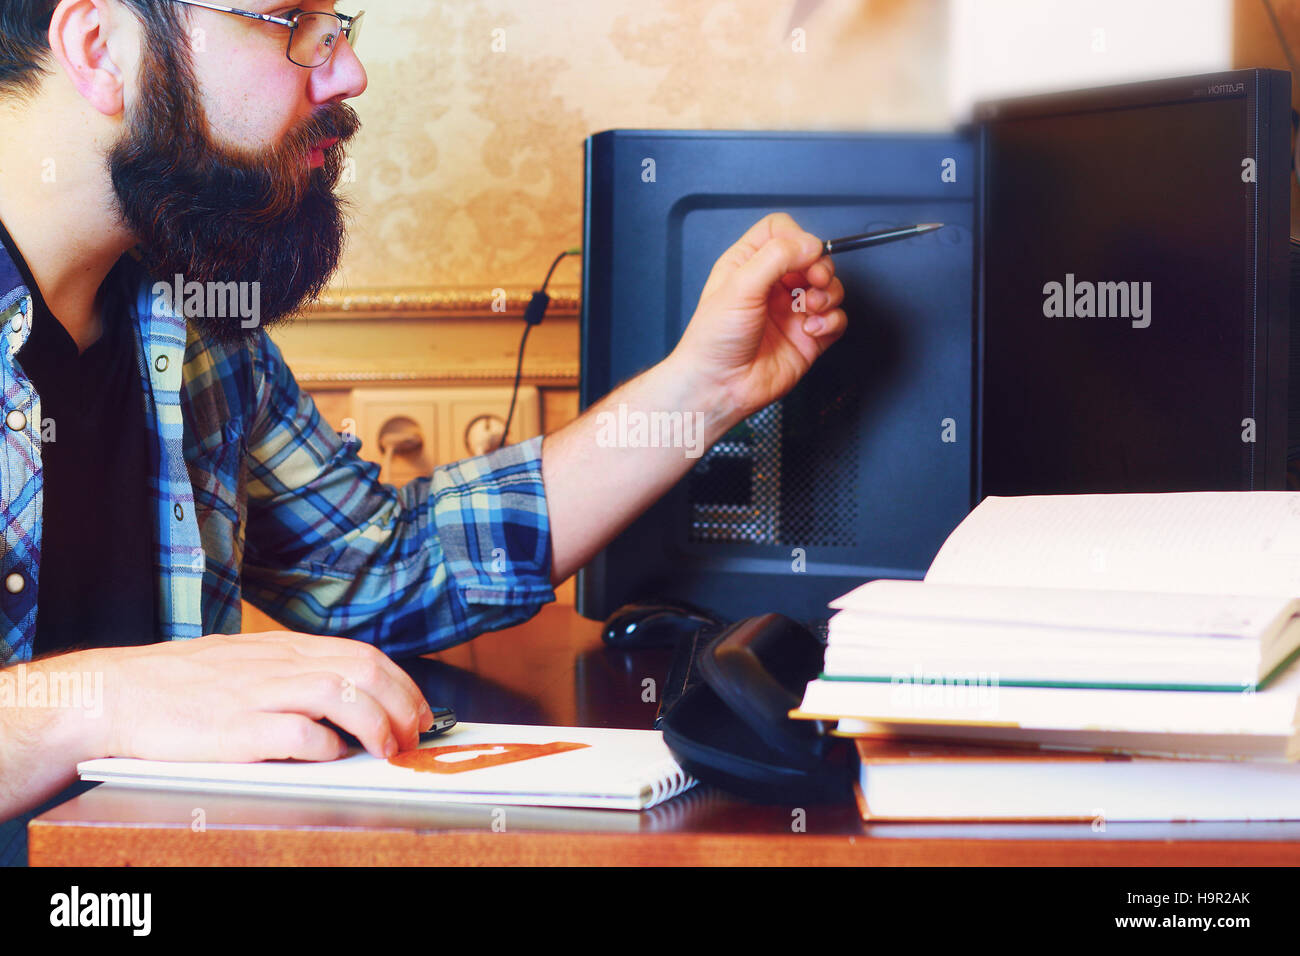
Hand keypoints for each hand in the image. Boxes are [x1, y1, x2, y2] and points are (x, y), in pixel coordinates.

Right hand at [94, 631, 433, 761]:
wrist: (117, 693)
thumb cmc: (181, 683)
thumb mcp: (247, 661)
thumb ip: (293, 670)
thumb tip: (344, 692)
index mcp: (284, 649)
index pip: (363, 655)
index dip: (401, 683)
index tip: (418, 710)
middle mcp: (279, 664)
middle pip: (364, 670)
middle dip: (403, 704)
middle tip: (415, 736)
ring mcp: (260, 694)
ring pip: (342, 694)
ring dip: (377, 724)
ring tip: (388, 749)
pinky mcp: (238, 729)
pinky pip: (299, 733)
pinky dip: (326, 745)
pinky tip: (332, 756)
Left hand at [667, 212, 846, 421]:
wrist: (719, 386)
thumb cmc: (714, 341)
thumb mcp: (739, 286)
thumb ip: (776, 257)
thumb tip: (810, 244)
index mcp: (748, 264)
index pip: (781, 231)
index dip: (797, 237)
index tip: (801, 254)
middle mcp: (772, 285)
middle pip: (813, 257)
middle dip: (820, 267)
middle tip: (814, 280)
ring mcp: (792, 310)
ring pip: (829, 287)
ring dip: (829, 294)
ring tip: (811, 308)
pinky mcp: (809, 337)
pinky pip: (836, 319)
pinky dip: (832, 321)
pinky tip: (812, 329)